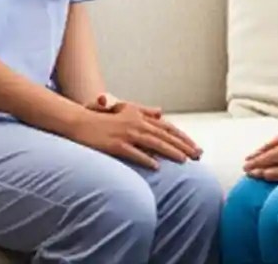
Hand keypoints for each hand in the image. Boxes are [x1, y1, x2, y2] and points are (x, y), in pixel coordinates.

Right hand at [68, 100, 200, 168]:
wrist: (79, 122)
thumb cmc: (103, 118)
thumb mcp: (125, 110)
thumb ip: (144, 111)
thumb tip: (161, 112)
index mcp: (140, 117)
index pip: (167, 128)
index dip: (182, 138)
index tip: (195, 147)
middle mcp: (136, 124)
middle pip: (164, 136)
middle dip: (182, 146)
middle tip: (197, 156)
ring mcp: (125, 134)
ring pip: (153, 143)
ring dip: (170, 152)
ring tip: (184, 160)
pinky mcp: (114, 144)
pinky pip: (133, 153)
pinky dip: (145, 159)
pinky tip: (156, 167)